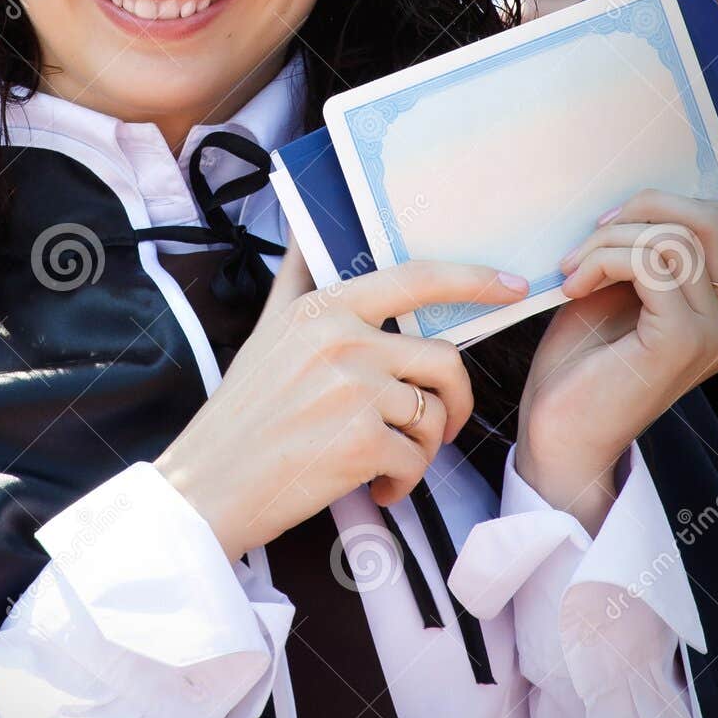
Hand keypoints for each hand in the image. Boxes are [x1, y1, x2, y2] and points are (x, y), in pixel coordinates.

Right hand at [155, 237, 530, 561]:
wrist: (207, 485)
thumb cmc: (241, 414)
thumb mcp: (266, 332)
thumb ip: (298, 283)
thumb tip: (305, 228)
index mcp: (323, 308)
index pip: (415, 278)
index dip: (473, 279)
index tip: (510, 286)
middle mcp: (341, 339)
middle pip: (444, 359)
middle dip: (455, 401)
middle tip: (441, 426)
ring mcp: (353, 389)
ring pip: (435, 415)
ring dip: (423, 449)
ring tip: (390, 463)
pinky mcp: (360, 441)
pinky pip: (416, 460)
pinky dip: (403, 483)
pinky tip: (376, 488)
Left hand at [516, 190, 717, 534]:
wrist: (558, 435)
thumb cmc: (578, 368)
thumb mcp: (613, 293)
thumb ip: (640, 253)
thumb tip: (641, 203)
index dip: (665, 205)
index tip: (607, 224)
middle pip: (711, 222)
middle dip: (643, 210)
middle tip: (589, 238)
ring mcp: (713, 335)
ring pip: (674, 240)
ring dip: (608, 243)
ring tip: (571, 271)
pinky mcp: (682, 341)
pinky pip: (650, 266)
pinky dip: (601, 261)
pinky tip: (573, 287)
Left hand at [518, 0, 717, 66]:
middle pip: (572, 11)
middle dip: (531, 12)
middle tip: (501, 13)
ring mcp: (658, 37)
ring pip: (589, 47)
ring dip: (549, 44)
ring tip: (515, 45)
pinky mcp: (670, 65)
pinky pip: (618, 75)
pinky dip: (586, 75)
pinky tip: (560, 76)